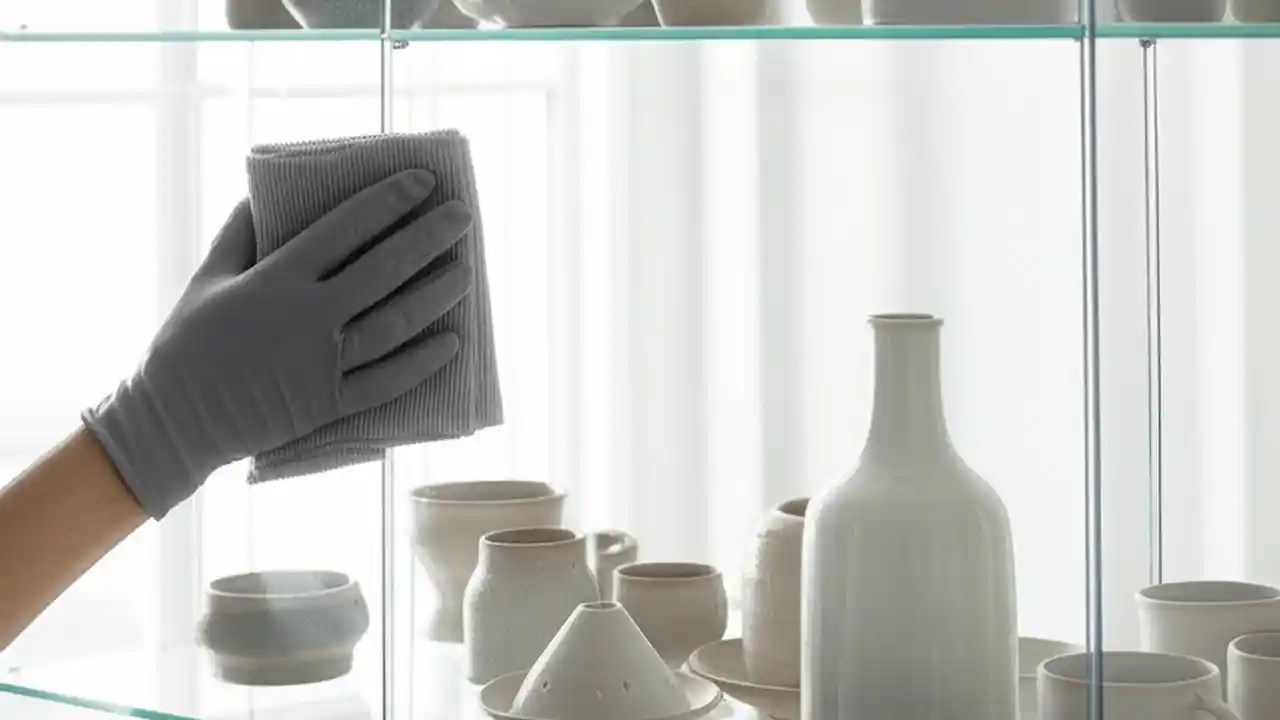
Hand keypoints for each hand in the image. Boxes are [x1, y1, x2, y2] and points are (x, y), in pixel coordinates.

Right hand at [84, 169, 473, 518]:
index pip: (345, 228)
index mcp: (275, 280)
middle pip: (383, 270)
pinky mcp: (328, 404)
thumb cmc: (186, 345)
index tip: (423, 180)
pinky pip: (386, 382)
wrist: (173, 423)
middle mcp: (306, 318)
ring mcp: (320, 364)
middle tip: (463, 216)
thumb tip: (263, 193)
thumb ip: (239, 234)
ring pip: (394, 323)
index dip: (388, 201)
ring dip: (436, 295)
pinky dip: (422, 363)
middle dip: (428, 238)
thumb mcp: (207, 279)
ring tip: (467, 271)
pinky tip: (453, 343)